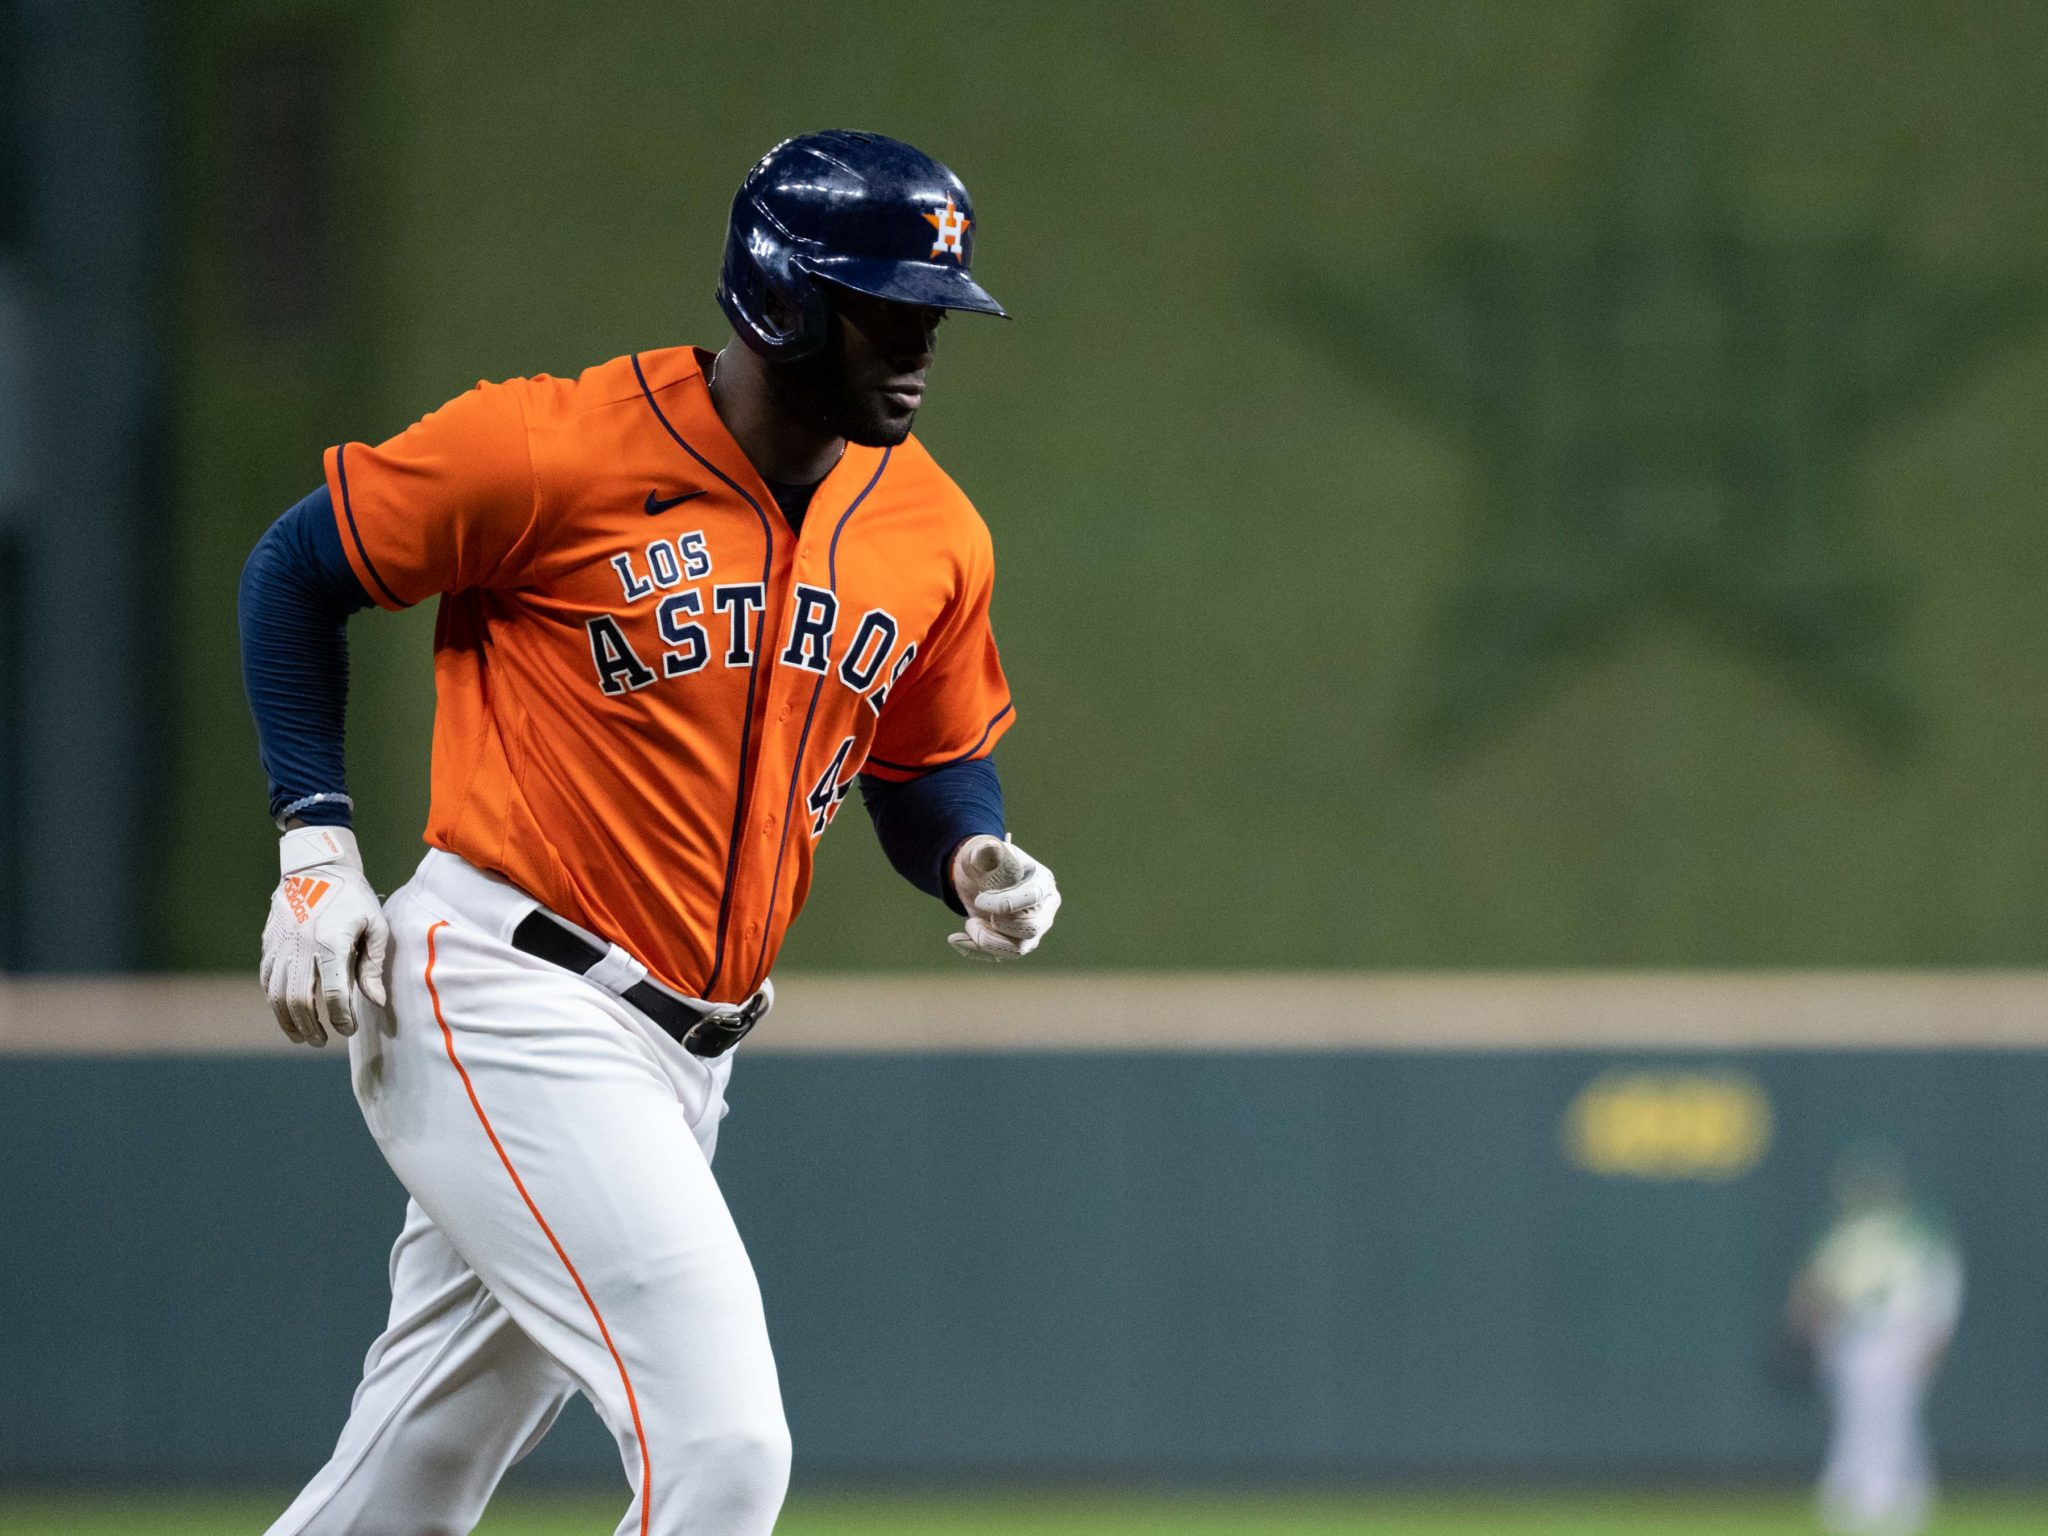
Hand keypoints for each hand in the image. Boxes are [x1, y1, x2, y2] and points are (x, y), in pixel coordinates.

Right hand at [259, 825, 389, 1046]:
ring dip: (288, 1021)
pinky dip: (274, 1001)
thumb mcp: (376, 926)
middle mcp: (300, 946)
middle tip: (322, 1042)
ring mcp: (280, 945)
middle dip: (310, 1027)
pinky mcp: (269, 943)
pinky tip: (286, 1013)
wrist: (318, 867)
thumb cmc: (354, 898)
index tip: (348, 1029)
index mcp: (331, 943)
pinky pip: (266, 979)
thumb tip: (375, 1001)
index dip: (340, 1018)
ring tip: (303, 1036)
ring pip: (276, 994)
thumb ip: (374, 966)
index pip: (333, 993)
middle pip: (298, 1000)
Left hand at [947, 835, 1059, 961]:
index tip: (979, 900)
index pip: (1032, 896)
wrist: (980, 877)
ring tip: (968, 924)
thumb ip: (988, 852)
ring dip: (987, 941)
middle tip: (973, 917)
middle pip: (1031, 929)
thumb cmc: (989, 861)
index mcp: (1043, 882)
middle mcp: (1044, 910)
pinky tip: (955, 939)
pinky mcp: (1015, 945)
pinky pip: (999, 956)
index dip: (1006, 902)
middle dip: (998, 927)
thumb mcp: (986, 852)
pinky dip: (975, 950)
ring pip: (1017, 949)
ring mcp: (1032, 931)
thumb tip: (989, 849)